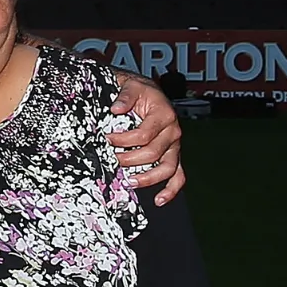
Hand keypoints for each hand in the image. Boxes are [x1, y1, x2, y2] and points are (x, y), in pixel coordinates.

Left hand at [110, 74, 184, 205]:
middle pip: (153, 153)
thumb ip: (124, 96)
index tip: (107, 139)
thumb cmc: (140, 90)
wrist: (149, 92)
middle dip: (130, 159)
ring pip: (167, 168)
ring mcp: (175, 145)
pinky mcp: (174, 155)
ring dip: (148, 178)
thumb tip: (115, 109)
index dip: (123, 140)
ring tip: (130, 183)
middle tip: (113, 159)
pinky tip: (159, 200)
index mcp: (164, 115)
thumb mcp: (131, 86)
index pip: (144, 135)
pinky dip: (171, 189)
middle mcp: (173, 132)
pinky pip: (178, 176)